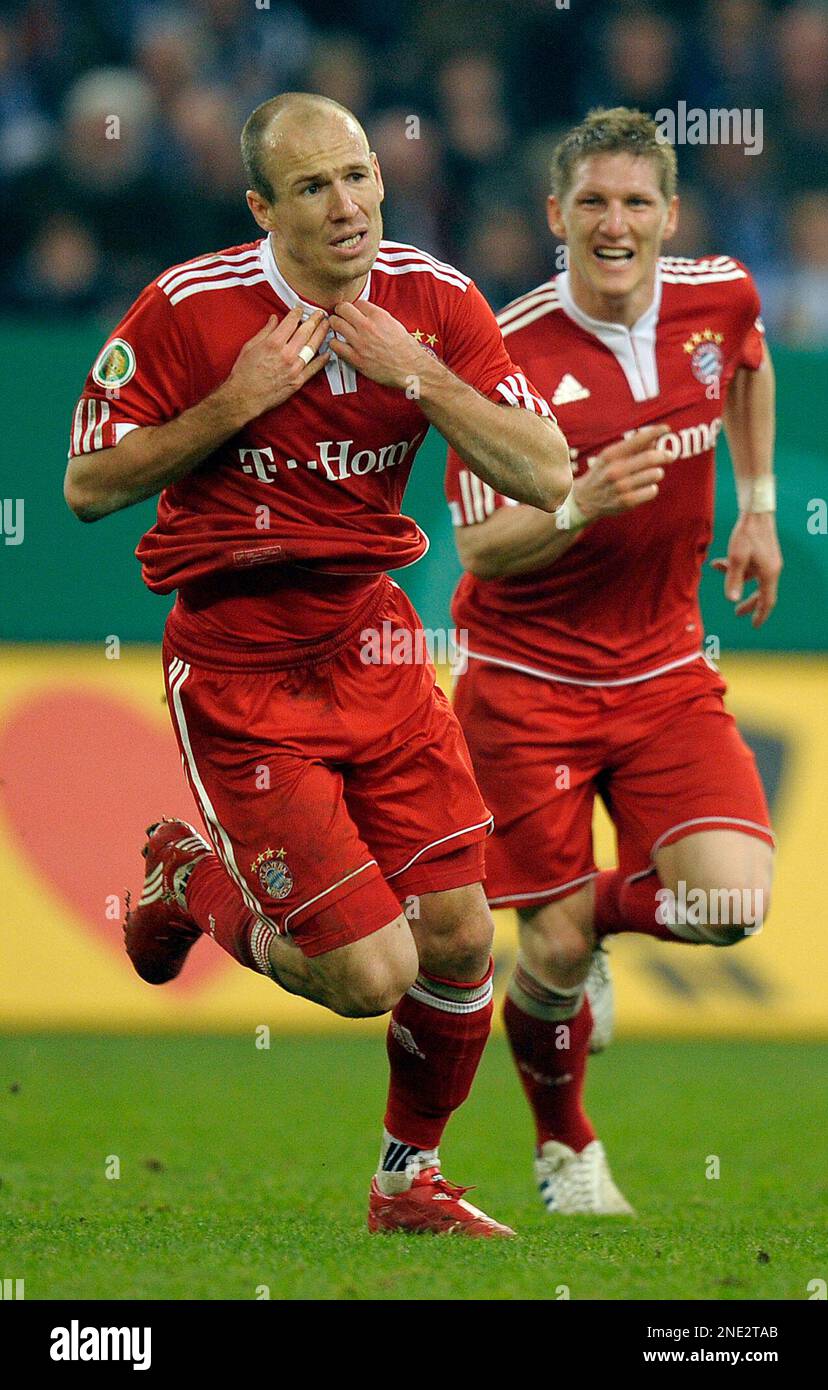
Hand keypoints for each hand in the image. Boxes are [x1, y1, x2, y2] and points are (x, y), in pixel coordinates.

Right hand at [222, 307, 330, 421]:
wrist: (245, 396)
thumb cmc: (244, 373)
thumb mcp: (250, 346)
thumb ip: (265, 332)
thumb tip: (274, 319)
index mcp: (273, 343)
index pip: (290, 322)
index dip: (297, 313)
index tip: (301, 309)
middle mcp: (286, 354)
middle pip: (305, 332)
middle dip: (314, 320)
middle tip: (320, 314)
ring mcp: (294, 368)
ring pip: (312, 347)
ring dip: (321, 335)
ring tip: (327, 326)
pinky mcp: (297, 381)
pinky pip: (313, 368)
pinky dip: (322, 360)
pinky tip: (327, 353)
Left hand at [327, 300, 430, 388]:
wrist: (411, 369)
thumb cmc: (406, 350)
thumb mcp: (394, 325)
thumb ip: (378, 318)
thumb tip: (365, 314)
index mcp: (379, 316)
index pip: (358, 302)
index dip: (355, 307)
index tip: (354, 312)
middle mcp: (368, 327)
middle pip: (343, 308)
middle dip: (340, 311)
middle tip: (340, 316)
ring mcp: (360, 343)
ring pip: (335, 324)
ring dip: (334, 325)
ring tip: (337, 328)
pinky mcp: (356, 358)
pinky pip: (335, 345)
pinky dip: (335, 343)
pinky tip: (339, 344)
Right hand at [574, 425, 671, 521]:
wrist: (584, 500)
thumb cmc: (602, 473)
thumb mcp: (610, 457)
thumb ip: (632, 447)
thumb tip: (655, 438)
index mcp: (611, 455)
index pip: (638, 439)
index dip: (655, 432)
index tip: (666, 429)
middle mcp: (615, 470)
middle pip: (650, 458)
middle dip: (663, 455)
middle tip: (669, 456)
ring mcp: (621, 487)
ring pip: (655, 474)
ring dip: (657, 473)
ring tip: (652, 474)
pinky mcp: (627, 502)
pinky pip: (652, 491)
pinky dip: (652, 488)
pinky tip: (645, 488)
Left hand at [710, 512, 781, 627]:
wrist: (756, 511)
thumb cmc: (747, 534)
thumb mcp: (736, 558)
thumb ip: (733, 579)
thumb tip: (732, 599)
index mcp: (768, 574)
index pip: (767, 601)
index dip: (760, 614)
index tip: (755, 626)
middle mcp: (771, 569)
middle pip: (761, 593)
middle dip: (749, 603)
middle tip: (738, 613)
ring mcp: (767, 561)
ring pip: (751, 578)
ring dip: (735, 578)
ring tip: (717, 569)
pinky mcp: (762, 553)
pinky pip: (749, 567)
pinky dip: (736, 567)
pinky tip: (717, 562)